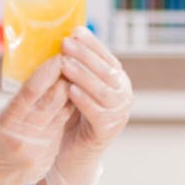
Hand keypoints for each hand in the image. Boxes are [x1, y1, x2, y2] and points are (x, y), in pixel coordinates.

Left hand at [45, 25, 133, 184]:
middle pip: (107, 71)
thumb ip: (74, 67)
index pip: (107, 57)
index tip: (75, 31)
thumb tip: (62, 37)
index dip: (92, 44)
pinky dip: (85, 100)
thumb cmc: (71, 114)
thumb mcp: (75, 86)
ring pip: (104, 90)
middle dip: (86, 55)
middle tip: (66, 44)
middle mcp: (123, 95)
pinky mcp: (107, 131)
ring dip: (84, 75)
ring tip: (65, 64)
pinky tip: (70, 90)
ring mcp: (119, 114)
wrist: (72, 153)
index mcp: (117, 81)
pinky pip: (98, 113)